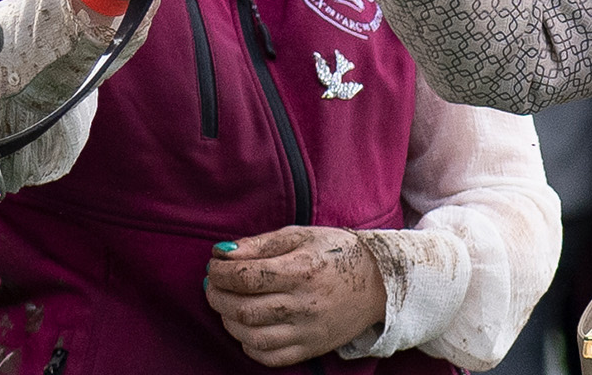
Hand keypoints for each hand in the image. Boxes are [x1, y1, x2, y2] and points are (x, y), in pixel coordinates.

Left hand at [206, 226, 387, 365]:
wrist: (378, 283)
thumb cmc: (337, 253)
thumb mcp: (302, 236)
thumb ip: (261, 244)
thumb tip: (223, 253)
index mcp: (303, 269)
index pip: (247, 276)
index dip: (221, 272)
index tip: (214, 265)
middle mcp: (305, 303)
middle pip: (244, 308)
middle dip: (217, 296)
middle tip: (213, 284)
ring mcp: (307, 330)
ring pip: (252, 335)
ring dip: (228, 320)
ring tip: (227, 304)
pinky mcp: (310, 348)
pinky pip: (268, 356)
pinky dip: (248, 344)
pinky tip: (246, 327)